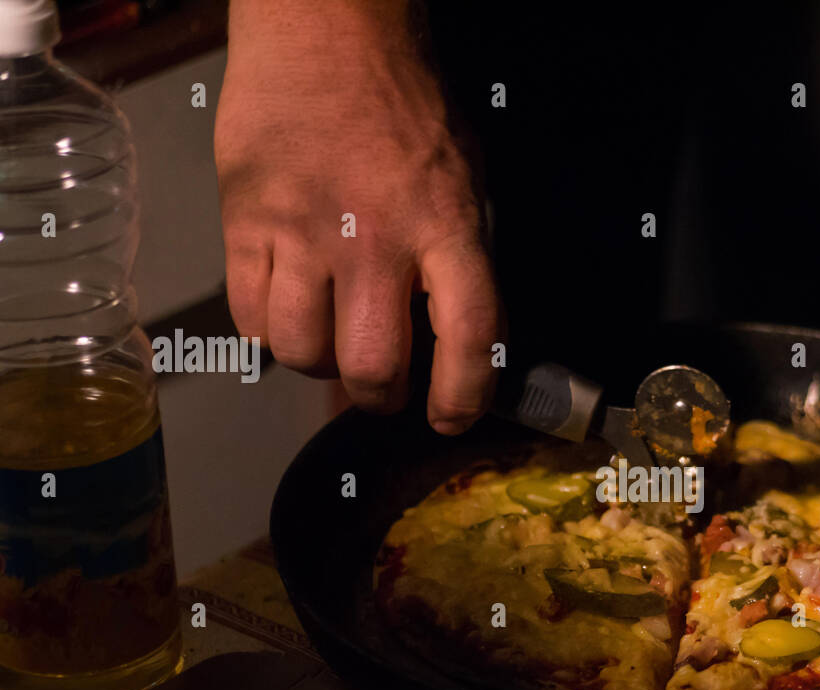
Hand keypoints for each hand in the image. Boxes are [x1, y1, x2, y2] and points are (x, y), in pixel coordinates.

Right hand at [215, 0, 501, 432]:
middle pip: (374, 366)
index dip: (463, 398)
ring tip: (332, 338)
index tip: (451, 418)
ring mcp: (304, 230)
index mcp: (447, 226)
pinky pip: (250, 318)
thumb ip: (466, 267)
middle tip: (384, 386)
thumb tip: (461, 350)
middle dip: (381, 396)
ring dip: (321, 365)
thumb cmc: (405, 109)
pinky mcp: (245, 220)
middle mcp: (377, 237)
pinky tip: (289, 309)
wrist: (327, 31)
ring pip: (303, 353)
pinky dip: (270, 332)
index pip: (469, 339)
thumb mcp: (468, 185)